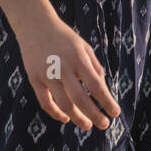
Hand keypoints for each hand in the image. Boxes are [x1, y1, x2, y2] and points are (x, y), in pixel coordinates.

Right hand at [12, 14, 121, 129]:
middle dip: (95, 114)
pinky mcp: (34, 79)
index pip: (96, 85)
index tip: (115, 113)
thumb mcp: (84, 47)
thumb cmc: (65, 38)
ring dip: (77, 118)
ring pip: (63, 104)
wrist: (36, 26)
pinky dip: (56, 113)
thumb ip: (94, 67)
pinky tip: (66, 118)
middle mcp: (63, 67)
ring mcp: (47, 74)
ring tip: (88, 125)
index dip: (107, 102)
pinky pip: (45, 102)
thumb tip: (102, 90)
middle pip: (81, 99)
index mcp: (79, 58)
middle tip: (104, 125)